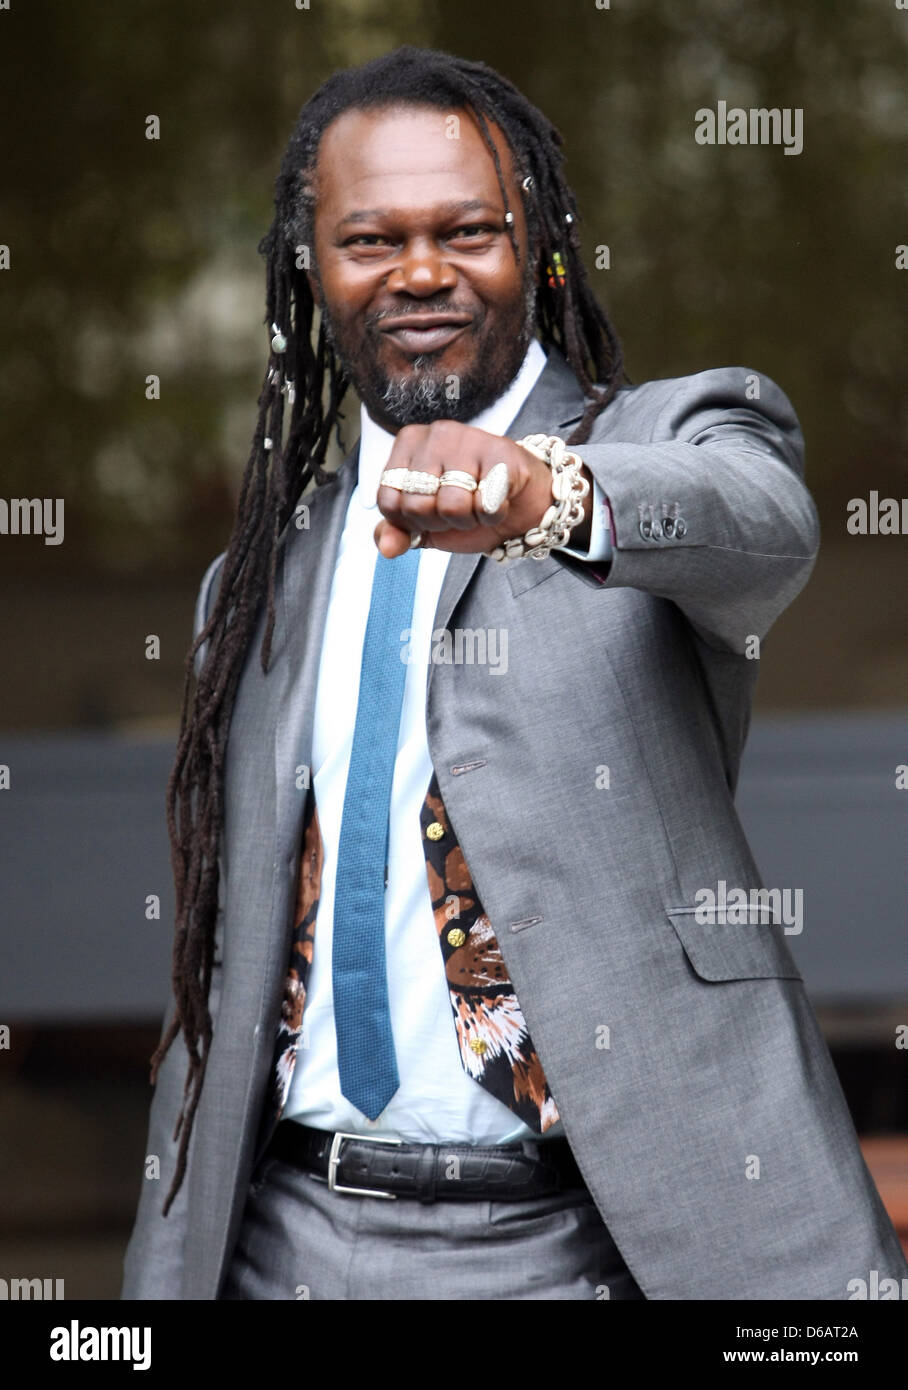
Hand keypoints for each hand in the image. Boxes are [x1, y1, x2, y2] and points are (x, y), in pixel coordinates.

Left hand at [373, 421, 588, 557]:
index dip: (412, 522)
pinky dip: (492, 515)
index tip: (433, 510)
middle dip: (441, 521)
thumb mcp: (426, 524)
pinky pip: (486, 504)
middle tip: (460, 508)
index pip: (389, 502)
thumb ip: (398, 532)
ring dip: (469, 519)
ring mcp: (469, 438)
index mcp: (408, 443)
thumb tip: (386, 547)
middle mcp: (436, 433)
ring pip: (452, 505)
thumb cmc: (469, 505)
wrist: (521, 503)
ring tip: (479, 503)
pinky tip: (498, 499)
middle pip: (418, 505)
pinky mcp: (502, 452)